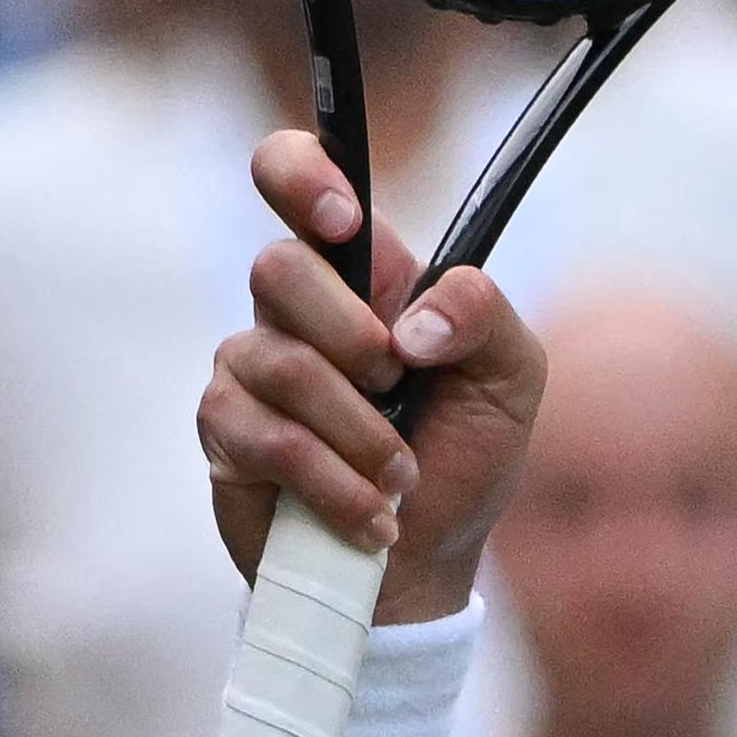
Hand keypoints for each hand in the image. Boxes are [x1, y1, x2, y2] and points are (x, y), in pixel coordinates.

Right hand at [198, 130, 546, 624]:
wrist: (427, 561)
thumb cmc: (463, 455)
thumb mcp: (510, 378)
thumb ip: (483, 316)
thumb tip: (413, 322)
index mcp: (364, 274)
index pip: (298, 176)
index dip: (301, 175)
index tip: (342, 221)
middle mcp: (295, 307)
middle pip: (276, 267)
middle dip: (351, 335)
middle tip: (398, 386)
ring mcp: (251, 367)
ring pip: (281, 363)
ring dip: (360, 432)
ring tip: (400, 476)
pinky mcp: (227, 434)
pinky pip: (265, 436)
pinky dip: (333, 482)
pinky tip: (369, 513)